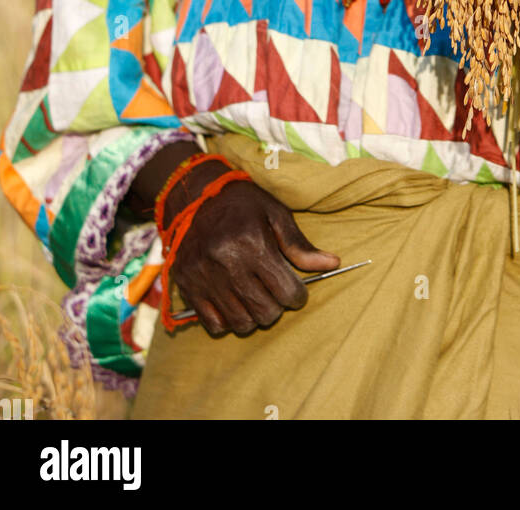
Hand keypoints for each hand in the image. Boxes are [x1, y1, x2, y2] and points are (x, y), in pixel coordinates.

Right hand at [164, 162, 339, 336]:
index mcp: (252, 243)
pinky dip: (229, 321)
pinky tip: (235, 302)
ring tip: (257, 298)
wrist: (196, 196)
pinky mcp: (187, 286)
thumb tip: (332, 263)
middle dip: (278, 307)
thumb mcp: (276, 215)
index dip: (298, 296)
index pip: (286, 291)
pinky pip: (214, 324)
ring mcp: (204, 277)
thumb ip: (300, 245)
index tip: (296, 290)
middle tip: (276, 293)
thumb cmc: (244, 204)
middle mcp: (226, 262)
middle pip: (265, 311)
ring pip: (241, 322)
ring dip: (255, 317)